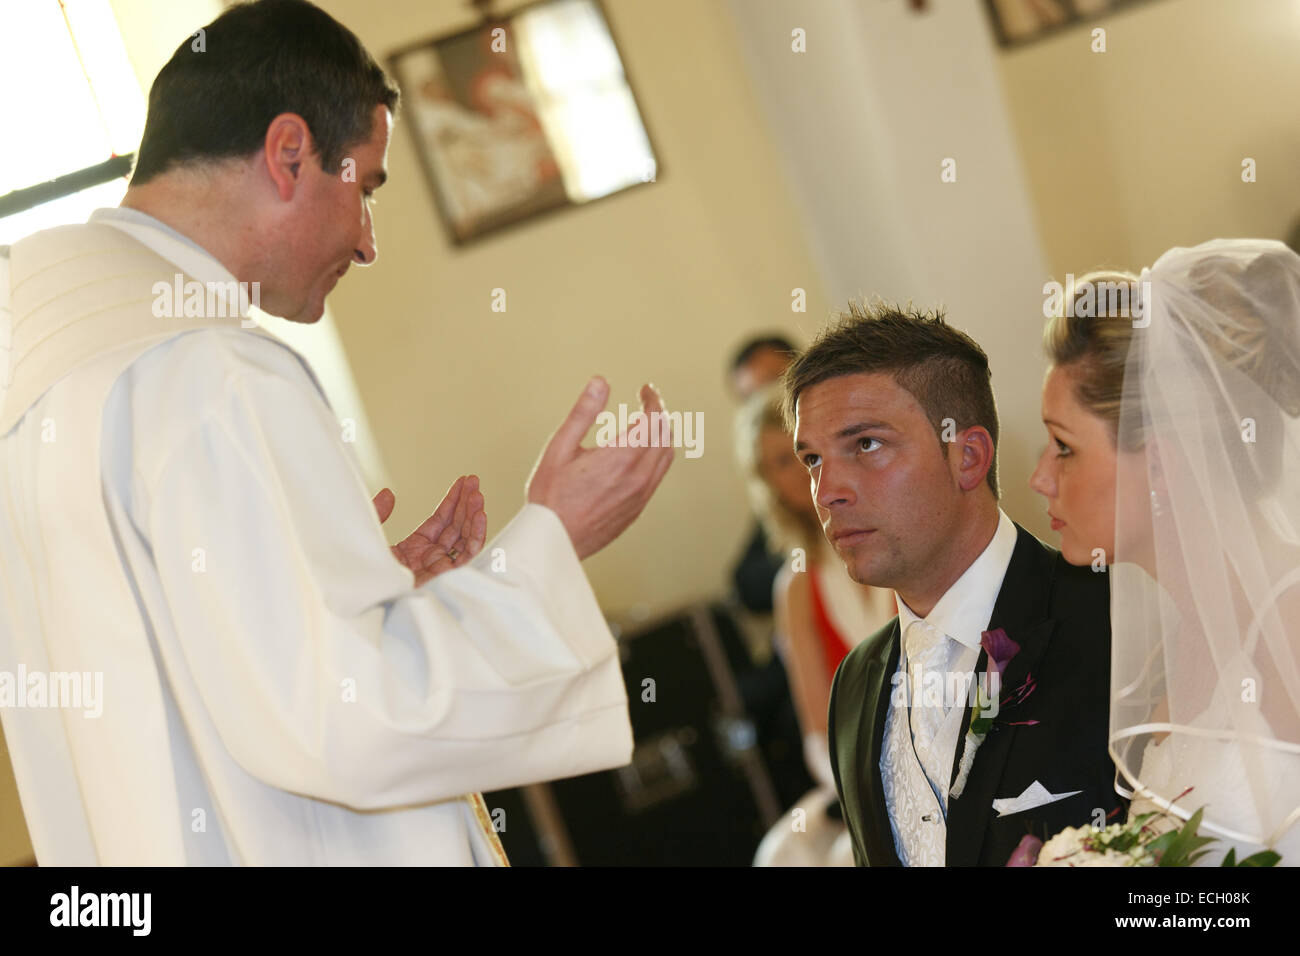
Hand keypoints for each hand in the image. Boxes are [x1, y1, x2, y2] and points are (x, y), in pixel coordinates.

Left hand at [373, 476, 486, 585]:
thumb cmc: (365, 575)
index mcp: (414, 548)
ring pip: (465, 538)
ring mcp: (440, 568)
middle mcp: (431, 558)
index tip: (462, 482)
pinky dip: (476, 535)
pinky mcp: (448, 577)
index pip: (440, 521)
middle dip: (466, 503)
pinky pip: (468, 555)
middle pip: (455, 527)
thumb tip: (388, 493)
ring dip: (474, 515)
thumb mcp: (370, 537)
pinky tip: (480, 515)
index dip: (452, 501)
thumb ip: (380, 513)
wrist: (367, 596)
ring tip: (477, 494)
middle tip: (474, 481)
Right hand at [525, 377, 673, 559]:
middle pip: (665, 435)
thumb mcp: (560, 448)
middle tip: (646, 401)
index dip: (653, 399)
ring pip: (665, 456)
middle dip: (659, 413)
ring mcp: (641, 496)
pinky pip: (657, 476)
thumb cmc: (550, 495)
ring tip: (645, 423)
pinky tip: (638, 452)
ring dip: (661, 434)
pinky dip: (656, 456)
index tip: (645, 389)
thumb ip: (583, 413)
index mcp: (621, 458)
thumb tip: (600, 382)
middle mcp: (638, 477)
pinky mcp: (637, 509)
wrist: (553, 541)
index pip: (653, 418)